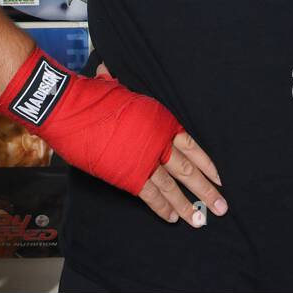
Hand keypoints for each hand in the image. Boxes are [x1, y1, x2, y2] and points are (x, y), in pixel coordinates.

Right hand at [90, 59, 226, 227]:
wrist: (71, 109)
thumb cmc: (91, 95)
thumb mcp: (113, 87)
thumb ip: (118, 85)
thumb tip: (106, 71)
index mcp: (160, 119)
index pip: (191, 145)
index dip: (206, 163)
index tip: (219, 177)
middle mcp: (158, 140)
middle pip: (188, 169)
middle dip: (206, 189)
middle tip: (221, 206)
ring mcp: (144, 159)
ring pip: (173, 186)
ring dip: (189, 205)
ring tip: (201, 220)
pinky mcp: (128, 175)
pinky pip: (151, 196)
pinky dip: (162, 208)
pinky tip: (173, 218)